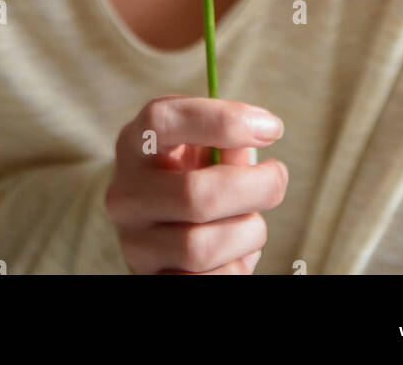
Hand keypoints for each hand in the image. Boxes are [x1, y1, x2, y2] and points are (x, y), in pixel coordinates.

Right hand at [104, 94, 287, 274]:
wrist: (168, 229)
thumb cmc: (194, 174)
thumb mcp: (204, 149)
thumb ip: (227, 141)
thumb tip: (260, 132)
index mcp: (134, 145)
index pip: (162, 122)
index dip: (222, 121)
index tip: (271, 128)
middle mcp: (124, 194)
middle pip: (195, 194)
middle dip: (255, 187)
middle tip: (277, 177)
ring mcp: (134, 243)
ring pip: (202, 246)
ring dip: (248, 233)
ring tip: (252, 222)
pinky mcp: (151, 280)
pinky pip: (208, 281)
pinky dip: (237, 267)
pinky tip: (236, 252)